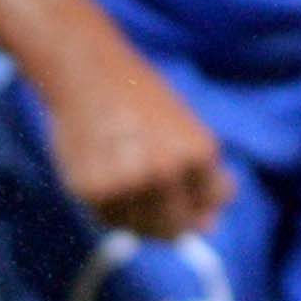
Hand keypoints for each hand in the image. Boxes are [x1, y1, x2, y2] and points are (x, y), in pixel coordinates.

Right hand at [37, 36, 230, 240]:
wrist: (87, 72)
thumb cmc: (140, 98)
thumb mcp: (185, 130)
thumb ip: (200, 179)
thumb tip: (209, 228)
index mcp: (198, 151)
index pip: (212, 202)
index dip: (201, 201)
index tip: (187, 191)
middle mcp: (165, 171)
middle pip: (177, 228)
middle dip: (170, 221)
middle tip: (151, 195)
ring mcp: (127, 184)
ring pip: (140, 228)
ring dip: (137, 215)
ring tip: (125, 176)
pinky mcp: (93, 191)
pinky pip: (109, 220)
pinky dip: (110, 208)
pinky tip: (107, 176)